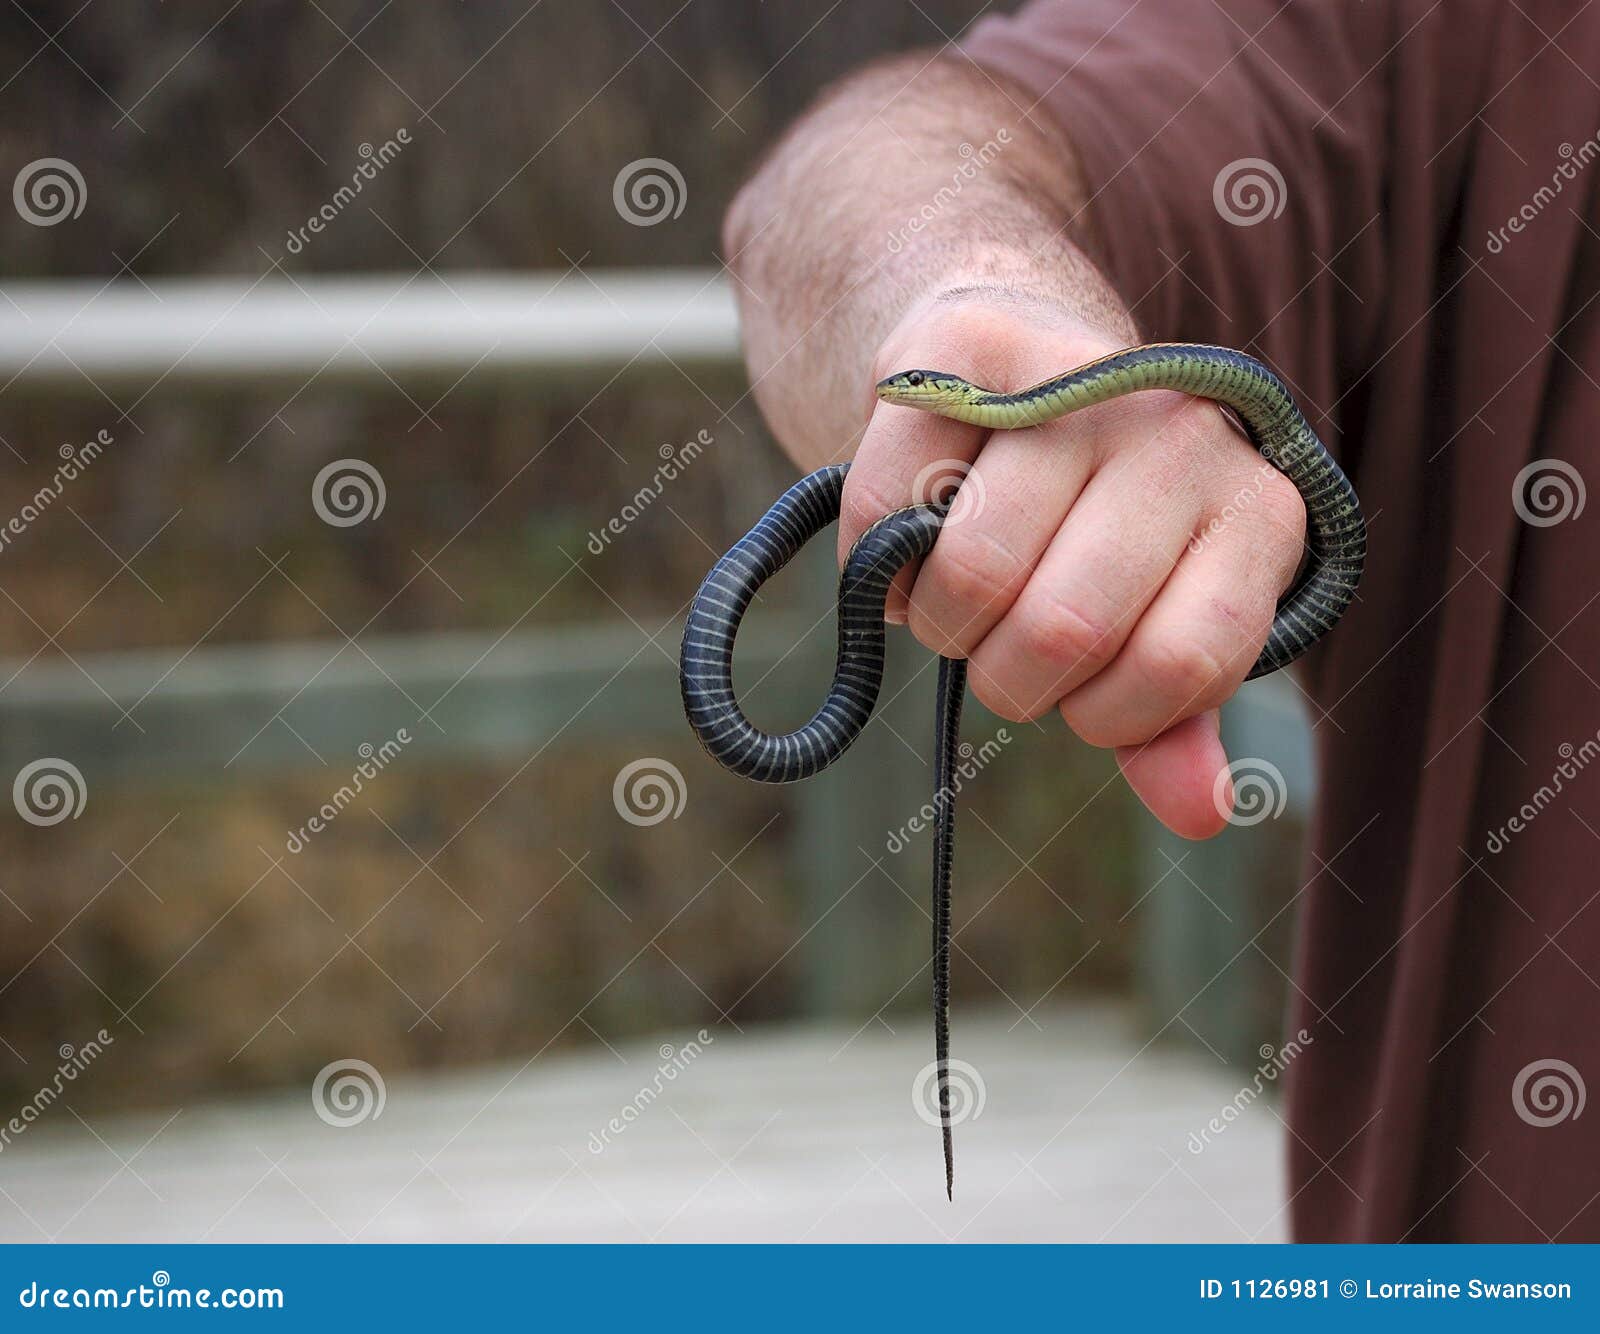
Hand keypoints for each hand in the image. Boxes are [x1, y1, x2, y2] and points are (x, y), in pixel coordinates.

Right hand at [839, 289, 1307, 837]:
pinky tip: (907, 553)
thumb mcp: (1153, 625)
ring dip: (941, 624)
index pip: (1179, 664)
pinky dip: (876, 566)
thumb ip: (1171, 719)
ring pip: (973, 571)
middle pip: (1063, 625)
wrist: (1019, 379)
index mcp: (1256, 513)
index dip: (1106, 714)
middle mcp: (1181, 433)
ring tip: (954, 603)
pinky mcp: (970, 346)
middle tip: (999, 651)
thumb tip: (1201, 811)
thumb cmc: (1092, 531)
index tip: (1082, 697)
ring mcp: (1076, 378)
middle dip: (1005, 676)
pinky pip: (888, 509)